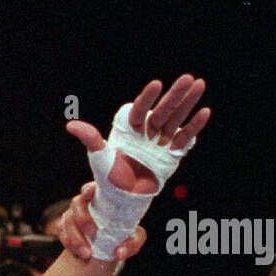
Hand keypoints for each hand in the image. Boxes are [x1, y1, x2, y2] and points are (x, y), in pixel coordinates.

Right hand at [57, 183, 145, 260]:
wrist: (104, 252)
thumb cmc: (122, 238)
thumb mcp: (133, 240)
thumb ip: (131, 244)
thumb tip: (119, 252)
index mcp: (102, 199)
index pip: (92, 188)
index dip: (88, 189)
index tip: (89, 193)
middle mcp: (85, 204)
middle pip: (77, 203)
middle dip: (83, 218)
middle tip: (93, 233)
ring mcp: (72, 215)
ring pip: (68, 220)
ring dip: (76, 238)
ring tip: (87, 254)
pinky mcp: (63, 227)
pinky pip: (61, 232)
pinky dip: (68, 243)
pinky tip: (78, 253)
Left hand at [65, 75, 210, 193]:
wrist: (125, 198)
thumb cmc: (110, 177)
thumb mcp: (99, 157)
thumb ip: (91, 139)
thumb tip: (71, 125)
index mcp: (130, 129)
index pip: (140, 109)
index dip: (147, 98)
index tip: (156, 84)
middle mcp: (147, 131)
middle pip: (162, 110)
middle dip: (175, 95)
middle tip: (187, 78)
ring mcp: (161, 140)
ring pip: (176, 119)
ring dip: (188, 103)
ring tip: (199, 84)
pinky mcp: (173, 152)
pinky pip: (185, 137)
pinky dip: (194, 126)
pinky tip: (205, 111)